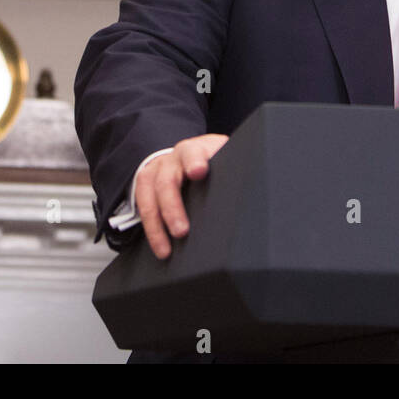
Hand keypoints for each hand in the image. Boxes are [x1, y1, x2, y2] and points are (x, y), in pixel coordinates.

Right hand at [135, 133, 229, 259]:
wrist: (189, 156)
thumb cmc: (212, 163)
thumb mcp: (226, 159)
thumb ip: (234, 169)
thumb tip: (257, 190)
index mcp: (196, 149)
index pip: (193, 152)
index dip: (195, 161)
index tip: (198, 172)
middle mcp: (173, 159)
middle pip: (167, 179)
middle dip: (172, 207)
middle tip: (182, 231)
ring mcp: (156, 171)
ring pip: (149, 195)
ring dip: (156, 224)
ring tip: (166, 249)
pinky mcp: (146, 185)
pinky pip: (141, 206)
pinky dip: (150, 229)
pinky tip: (159, 246)